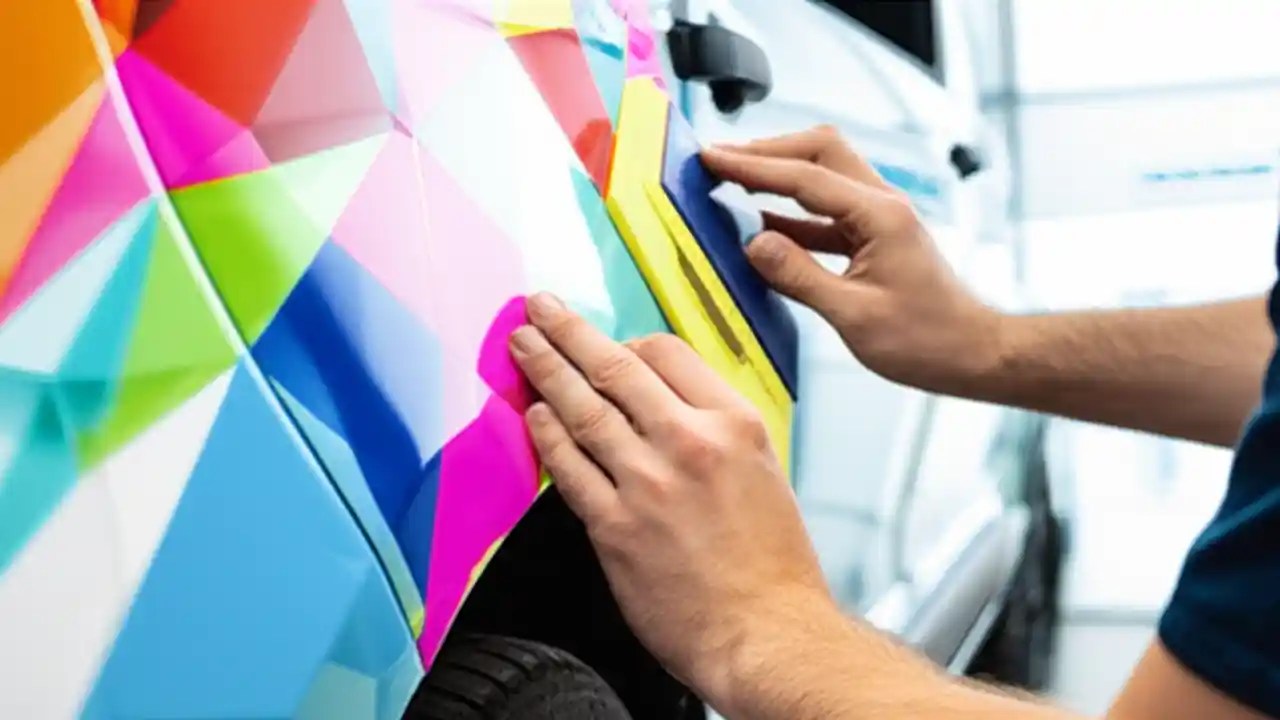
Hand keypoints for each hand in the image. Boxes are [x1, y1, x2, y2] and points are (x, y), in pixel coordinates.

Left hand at [509, 293, 838, 712]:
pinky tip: (534, 414)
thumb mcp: (764, 472)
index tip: (610, 344)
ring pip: (583, 408)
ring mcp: (648, 482)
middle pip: (614, 367)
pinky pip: (568, 467)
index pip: (667, 353)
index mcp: (734, 423)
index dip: (629, 343)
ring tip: (522, 344)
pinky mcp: (615, 526)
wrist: (766, 633)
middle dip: (569, 331)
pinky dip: (547, 435)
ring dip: (545, 369)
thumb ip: (715, 432)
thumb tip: (664, 408)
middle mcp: (689, 442)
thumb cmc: (772, 565)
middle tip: (539, 308)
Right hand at [702, 126, 1003, 394]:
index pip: (804, 176)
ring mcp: (880, 218)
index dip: (752, 166)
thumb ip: (800, 276)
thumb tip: (754, 243)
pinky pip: (825, 211)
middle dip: (766, 151)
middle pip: (818, 151)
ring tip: (732, 182)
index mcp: (879, 216)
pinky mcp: (875, 237)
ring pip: (823, 175)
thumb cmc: (927, 341)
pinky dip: (791, 210)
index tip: (712, 160)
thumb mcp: (854, 316)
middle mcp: (882, 205)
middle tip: (720, 161)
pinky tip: (762, 224)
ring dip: (778, 175)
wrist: (974, 354)